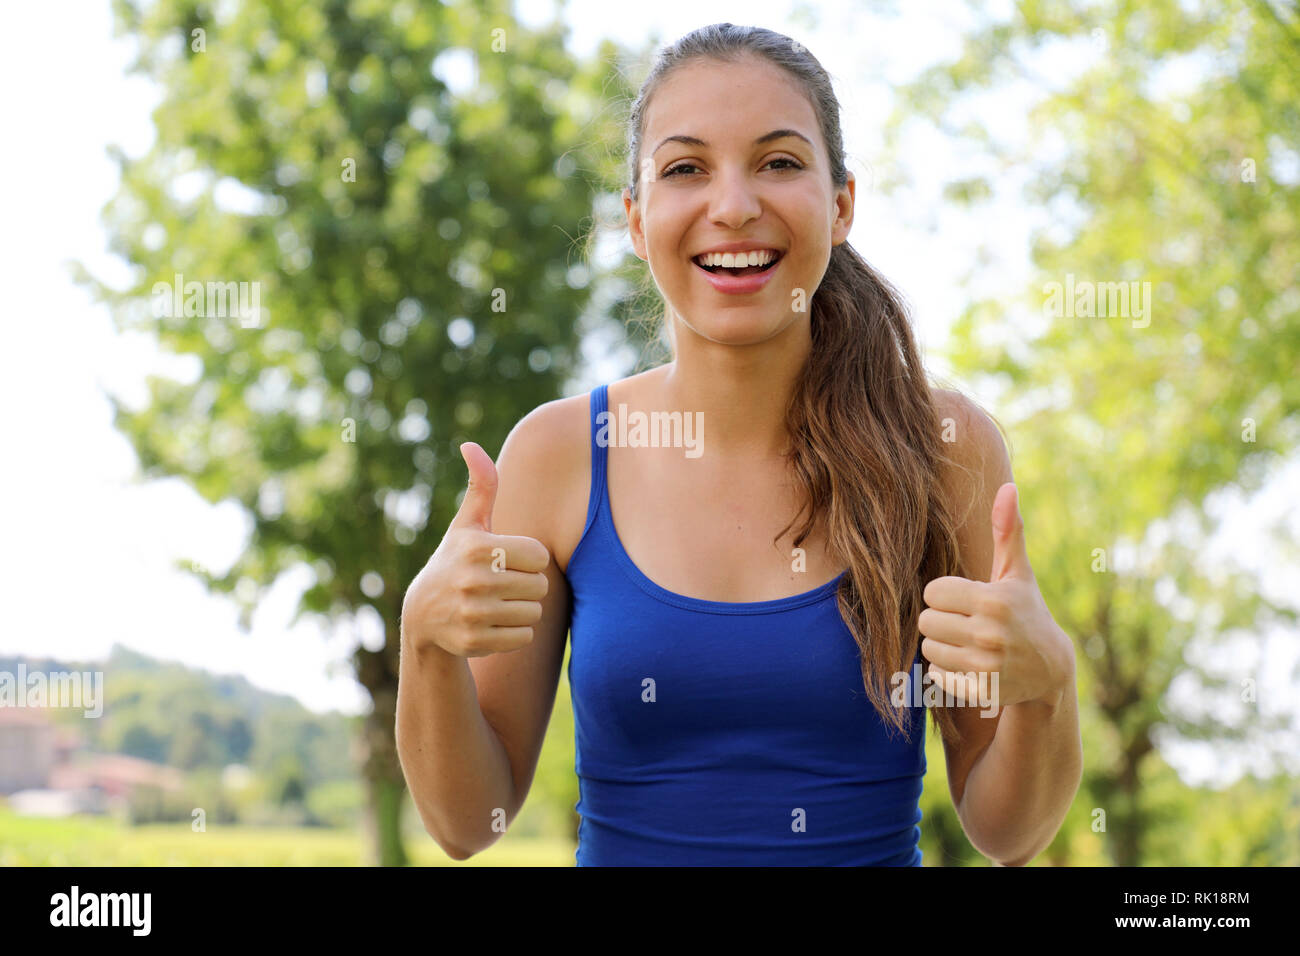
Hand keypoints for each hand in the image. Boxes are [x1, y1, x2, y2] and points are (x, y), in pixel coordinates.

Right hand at [400, 442, 549, 658]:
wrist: (423, 614)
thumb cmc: (456, 560)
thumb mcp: (467, 524)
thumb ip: (481, 485)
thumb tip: (470, 445)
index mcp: (479, 548)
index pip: (540, 556)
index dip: (529, 559)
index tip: (507, 560)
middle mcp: (474, 581)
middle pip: (540, 586)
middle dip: (527, 586)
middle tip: (502, 585)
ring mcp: (472, 614)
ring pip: (534, 613)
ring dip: (522, 610)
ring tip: (496, 603)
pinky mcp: (474, 642)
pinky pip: (524, 638)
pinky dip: (514, 634)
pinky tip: (491, 624)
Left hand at [918, 483, 1072, 711]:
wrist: (1049, 670)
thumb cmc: (1025, 611)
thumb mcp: (1017, 573)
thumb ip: (1007, 531)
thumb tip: (1008, 486)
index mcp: (993, 601)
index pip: (933, 592)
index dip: (945, 594)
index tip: (964, 599)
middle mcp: (989, 634)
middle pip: (926, 621)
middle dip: (940, 619)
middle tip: (963, 621)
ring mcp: (985, 665)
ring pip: (928, 648)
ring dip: (941, 644)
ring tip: (966, 642)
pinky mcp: (980, 690)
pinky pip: (936, 675)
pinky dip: (947, 670)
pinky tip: (969, 664)